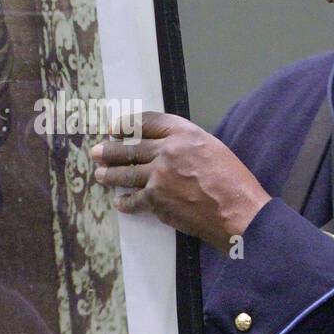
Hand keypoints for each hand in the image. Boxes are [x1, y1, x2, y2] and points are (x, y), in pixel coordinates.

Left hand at [90, 111, 270, 250]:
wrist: (237, 211)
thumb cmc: (232, 181)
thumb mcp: (212, 148)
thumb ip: (186, 144)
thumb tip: (165, 148)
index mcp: (184, 133)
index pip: (147, 122)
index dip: (127, 124)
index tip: (115, 128)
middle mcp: (167, 150)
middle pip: (131, 147)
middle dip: (110, 150)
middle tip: (97, 152)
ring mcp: (159, 176)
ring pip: (127, 173)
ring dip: (110, 174)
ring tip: (100, 175)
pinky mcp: (156, 200)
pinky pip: (133, 200)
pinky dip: (125, 201)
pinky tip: (119, 202)